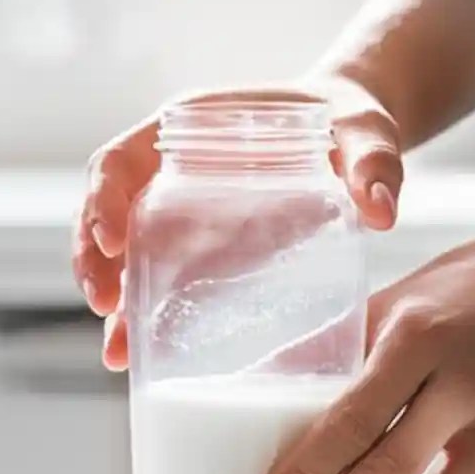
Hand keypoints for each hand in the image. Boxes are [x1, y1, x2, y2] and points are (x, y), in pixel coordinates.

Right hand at [73, 77, 405, 369]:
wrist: (353, 137)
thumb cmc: (349, 120)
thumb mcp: (365, 130)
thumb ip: (373, 161)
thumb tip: (382, 212)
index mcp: (188, 126)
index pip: (119, 158)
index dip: (102, 199)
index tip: (113, 241)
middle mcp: (169, 167)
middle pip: (102, 211)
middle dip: (92, 260)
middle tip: (104, 307)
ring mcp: (178, 207)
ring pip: (120, 251)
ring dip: (111, 296)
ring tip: (117, 351)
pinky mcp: (197, 243)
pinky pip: (153, 275)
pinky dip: (141, 312)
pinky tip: (141, 353)